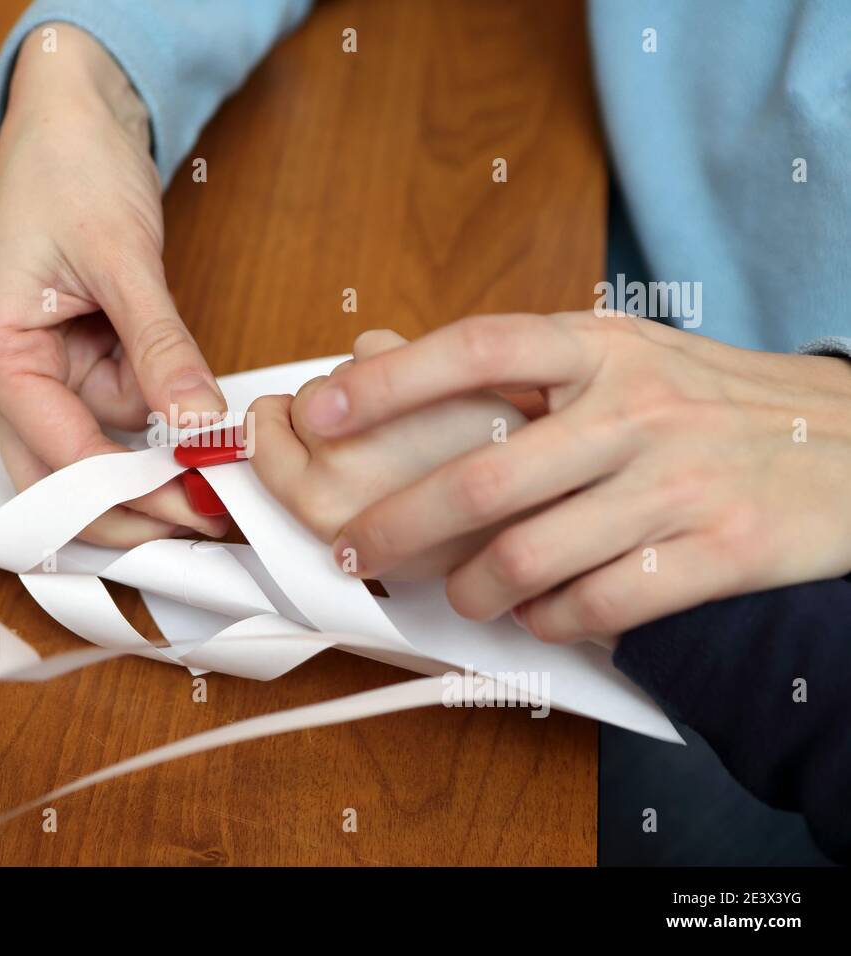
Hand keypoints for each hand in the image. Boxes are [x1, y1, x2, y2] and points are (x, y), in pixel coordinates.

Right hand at [0, 25, 227, 546]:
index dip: (130, 489)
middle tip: (211, 519)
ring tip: (220, 481)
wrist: (70, 118)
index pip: (59, 453)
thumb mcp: (122, 256)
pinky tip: (200, 433)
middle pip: (61, 482)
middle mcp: (8, 379)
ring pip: (97, 456)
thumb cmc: (72, 167)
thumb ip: (160, 346)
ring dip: (152, 469)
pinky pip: (120, 420)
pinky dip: (160, 431)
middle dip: (134, 507)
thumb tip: (200, 424)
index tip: (197, 504)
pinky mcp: (76, 369)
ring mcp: (42, 378)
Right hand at [249, 330, 527, 576]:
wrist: (554, 512)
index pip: (256, 436)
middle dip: (340, 410)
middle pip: (302, 403)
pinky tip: (444, 399)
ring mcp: (376, 426)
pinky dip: (405, 357)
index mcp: (319, 514)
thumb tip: (260, 443)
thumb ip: (320, 491)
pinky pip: (376, 345)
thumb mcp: (380, 535)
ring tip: (425, 428)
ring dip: (376, 384)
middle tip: (392, 447)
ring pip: (341, 372)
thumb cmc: (473, 529)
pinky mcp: (417, 386)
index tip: (315, 430)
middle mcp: (339, 471)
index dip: (285, 430)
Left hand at [301, 312, 850, 641]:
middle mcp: (638, 407)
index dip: (388, 383)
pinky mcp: (723, 551)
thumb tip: (377, 352)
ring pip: (532, 556)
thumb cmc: (710, 402)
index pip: (478, 349)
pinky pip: (598, 603)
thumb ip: (518, 361)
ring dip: (474, 589)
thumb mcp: (624, 352)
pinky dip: (549, 620)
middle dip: (398, 526)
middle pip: (485, 478)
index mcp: (603, 348)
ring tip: (462, 592)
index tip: (317, 412)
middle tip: (354, 549)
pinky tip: (539, 614)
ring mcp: (682, 480)